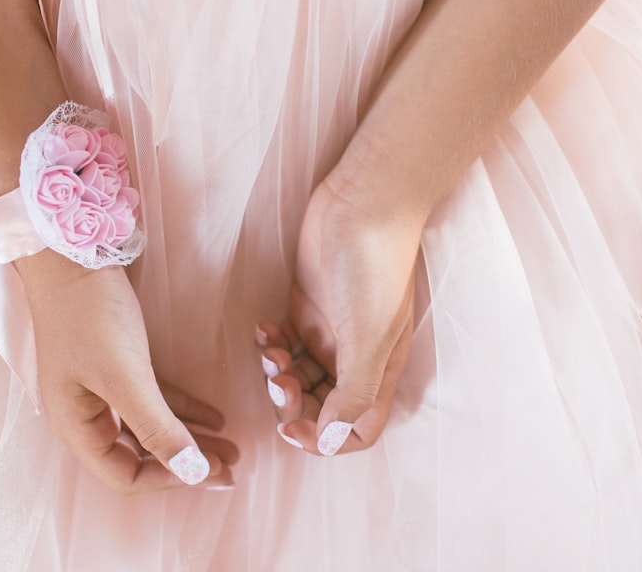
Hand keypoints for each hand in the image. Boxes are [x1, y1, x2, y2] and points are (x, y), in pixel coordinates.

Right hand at [16, 251, 236, 492]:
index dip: (169, 480)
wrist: (69, 253)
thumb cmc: (90, 316)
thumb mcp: (125, 377)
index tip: (211, 474)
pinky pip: (153, 400)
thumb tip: (194, 474)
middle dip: (186, 464)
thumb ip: (158, 427)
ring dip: (190, 439)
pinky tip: (216, 415)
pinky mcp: (114, 365)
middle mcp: (84, 415)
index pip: (124, 475)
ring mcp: (99, 389)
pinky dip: (182, 410)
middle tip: (233, 468)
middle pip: (140, 456)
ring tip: (232, 448)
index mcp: (75, 427)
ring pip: (150, 428)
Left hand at [257, 178, 422, 455]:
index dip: (326, 439)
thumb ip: (354, 392)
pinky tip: (263, 328)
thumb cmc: (374, 266)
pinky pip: (285, 341)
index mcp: (379, 370)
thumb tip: (332, 440)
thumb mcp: (370, 336)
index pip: (358, 430)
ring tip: (269, 350)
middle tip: (277, 379)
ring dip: (278, 374)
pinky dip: (271, 343)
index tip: (293, 426)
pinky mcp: (307, 304)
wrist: (365, 201)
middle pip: (321, 406)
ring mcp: (331, 330)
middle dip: (294, 404)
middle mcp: (356, 355)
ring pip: (299, 375)